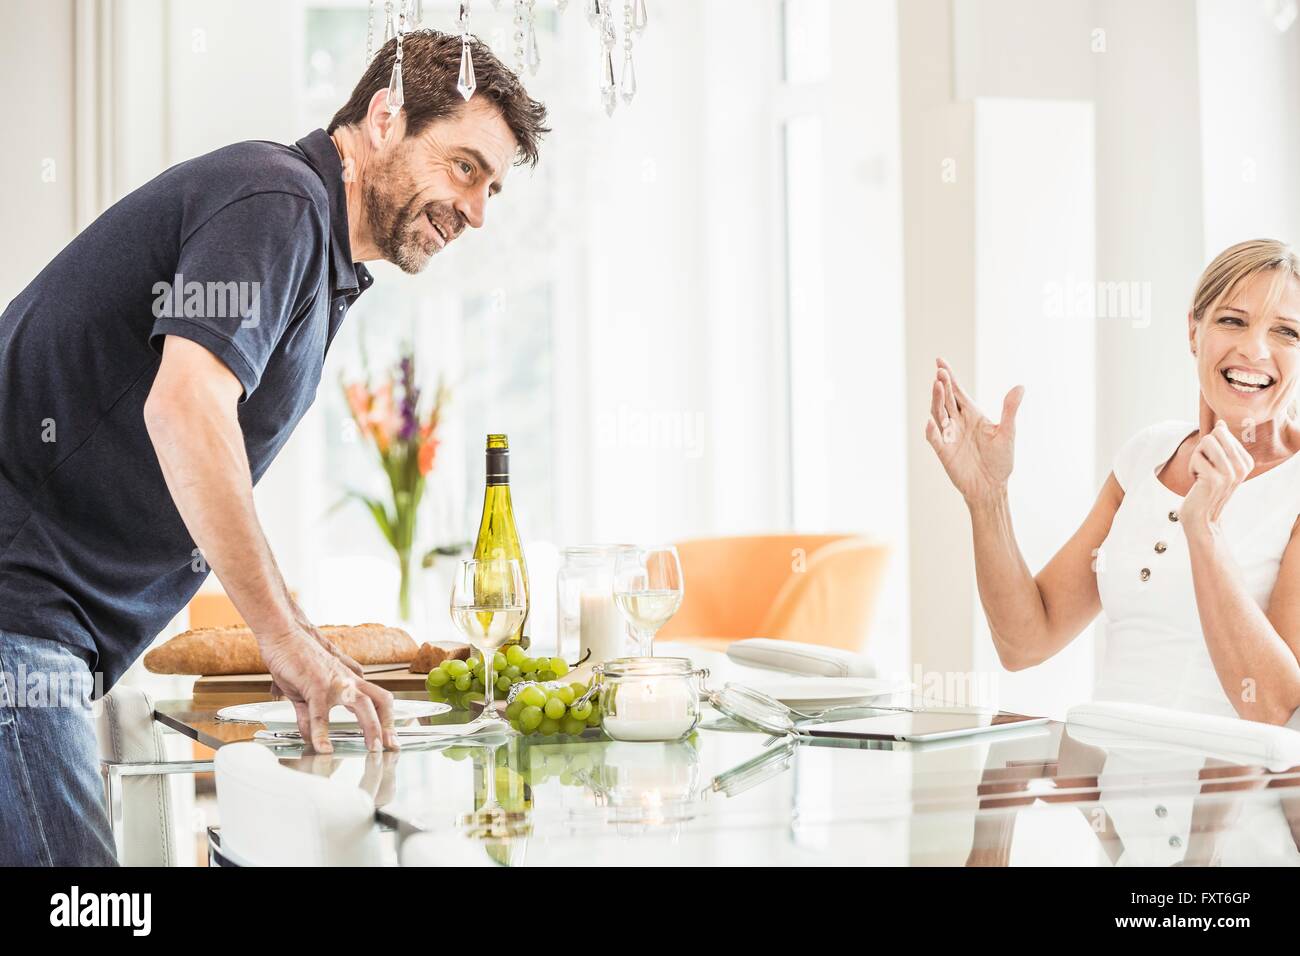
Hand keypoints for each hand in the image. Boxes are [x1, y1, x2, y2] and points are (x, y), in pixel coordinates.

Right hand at [261, 624, 397, 752]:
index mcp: (349, 680)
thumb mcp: (306, 691)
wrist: (283, 634)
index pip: (378, 698)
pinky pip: (320, 714)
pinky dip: (321, 733)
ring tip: (372, 749)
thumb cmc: (295, 659)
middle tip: (389, 747)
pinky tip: (323, 748)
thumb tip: (310, 734)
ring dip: (370, 728)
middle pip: (380, 701)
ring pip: (362, 705)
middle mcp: (348, 680)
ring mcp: (334, 683)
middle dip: (387, 725)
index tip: (390, 737)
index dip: (387, 718)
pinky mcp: (315, 685)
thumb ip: (309, 714)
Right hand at [924, 357, 1024, 505]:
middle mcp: (958, 422)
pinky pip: (934, 438)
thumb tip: (1020, 386)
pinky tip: (932, 421)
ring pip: (938, 414)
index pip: (957, 392)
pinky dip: (932, 430)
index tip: (940, 361)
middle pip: (946, 399)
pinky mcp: (944, 451)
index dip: (949, 377)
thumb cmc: (1000, 461)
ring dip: (937, 400)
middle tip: (940, 372)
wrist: (992, 487)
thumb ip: (1010, 410)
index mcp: (972, 415)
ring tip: (937, 386)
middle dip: (942, 385)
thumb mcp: (1007, 433)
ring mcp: (949, 436)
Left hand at [1179, 421, 1252, 535]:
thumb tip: (1221, 423)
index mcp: (1246, 461)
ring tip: (1201, 474)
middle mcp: (1242, 466)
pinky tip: (1198, 483)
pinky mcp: (1215, 479)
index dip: (1209, 446)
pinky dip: (1191, 468)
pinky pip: (1195, 458)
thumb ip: (1221, 443)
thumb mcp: (1218, 464)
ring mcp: (1230, 473)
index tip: (1213, 465)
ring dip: (1196, 458)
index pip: (1222, 432)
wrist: (1202, 518)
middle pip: (1214, 434)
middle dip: (1202, 449)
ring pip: (1206, 442)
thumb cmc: (1206, 489)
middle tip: (1204, 467)